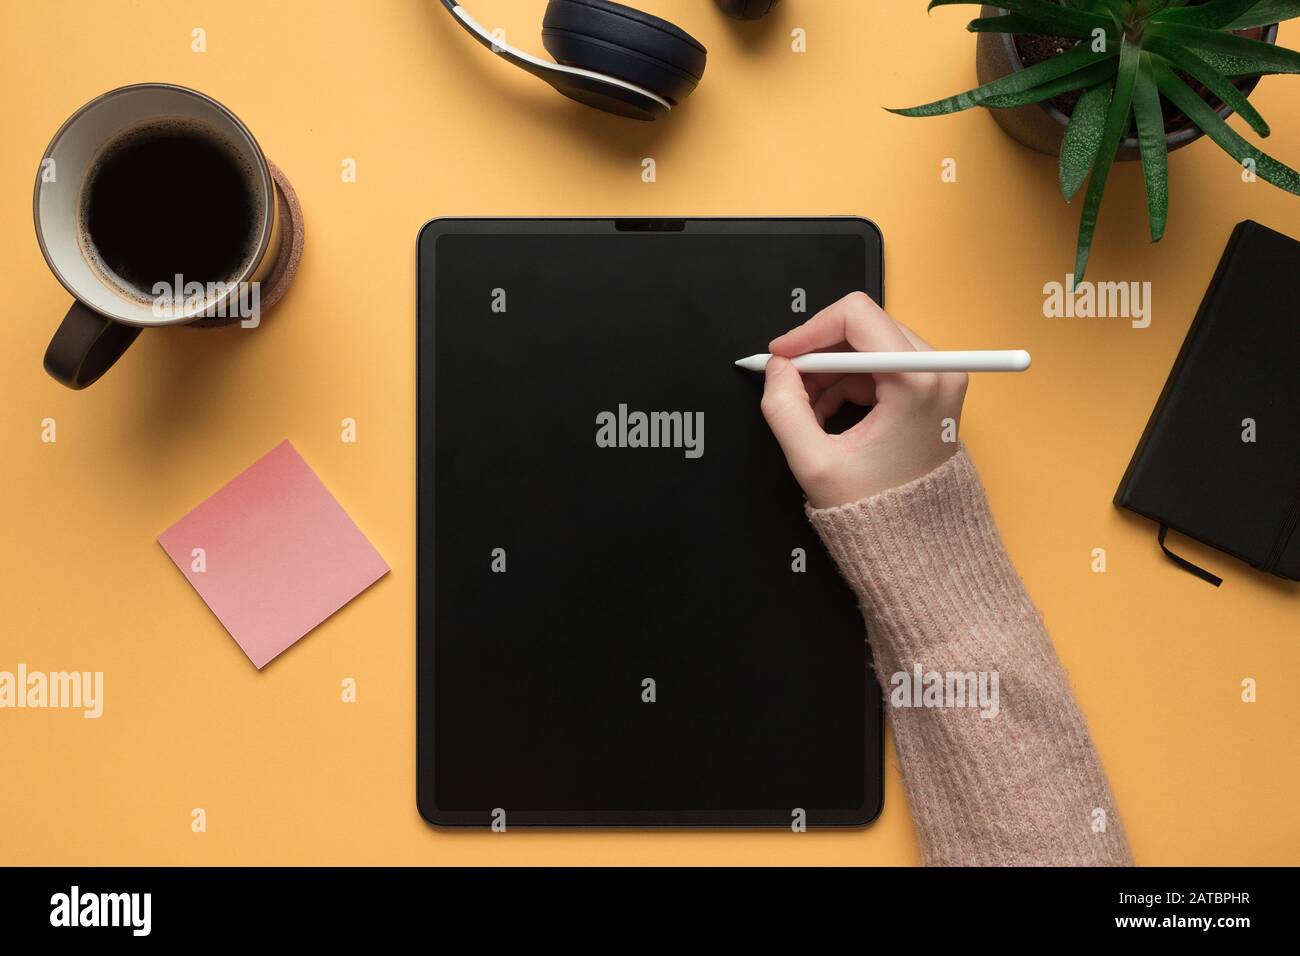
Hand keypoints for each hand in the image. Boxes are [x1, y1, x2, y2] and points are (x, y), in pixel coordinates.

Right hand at [759, 292, 967, 508]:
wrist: (916, 542)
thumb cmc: (877, 510)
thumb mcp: (814, 462)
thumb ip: (785, 408)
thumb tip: (776, 369)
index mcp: (916, 381)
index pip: (856, 316)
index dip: (809, 331)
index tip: (782, 355)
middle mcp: (937, 371)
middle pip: (863, 328)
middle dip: (818, 356)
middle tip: (790, 387)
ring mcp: (938, 378)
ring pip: (868, 347)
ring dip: (829, 373)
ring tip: (809, 414)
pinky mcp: (931, 389)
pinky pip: (879, 366)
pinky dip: (847, 383)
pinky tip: (828, 415)